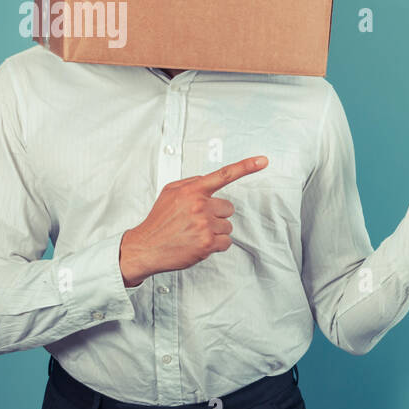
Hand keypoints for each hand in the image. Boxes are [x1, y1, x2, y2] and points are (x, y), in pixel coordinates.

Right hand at [119, 156, 268, 286]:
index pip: (224, 175)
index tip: (262, 161)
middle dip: (217, 215)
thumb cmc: (159, 221)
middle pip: (228, 208)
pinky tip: (200, 243)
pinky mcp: (207, 243)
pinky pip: (226, 242)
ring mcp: (204, 224)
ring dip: (215, 231)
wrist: (146, 247)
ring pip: (227, 226)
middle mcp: (200, 205)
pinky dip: (216, 245)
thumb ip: (191, 183)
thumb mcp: (169, 193)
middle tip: (198, 222)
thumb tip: (208, 180)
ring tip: (195, 233)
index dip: (246, 167)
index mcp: (191, 190)